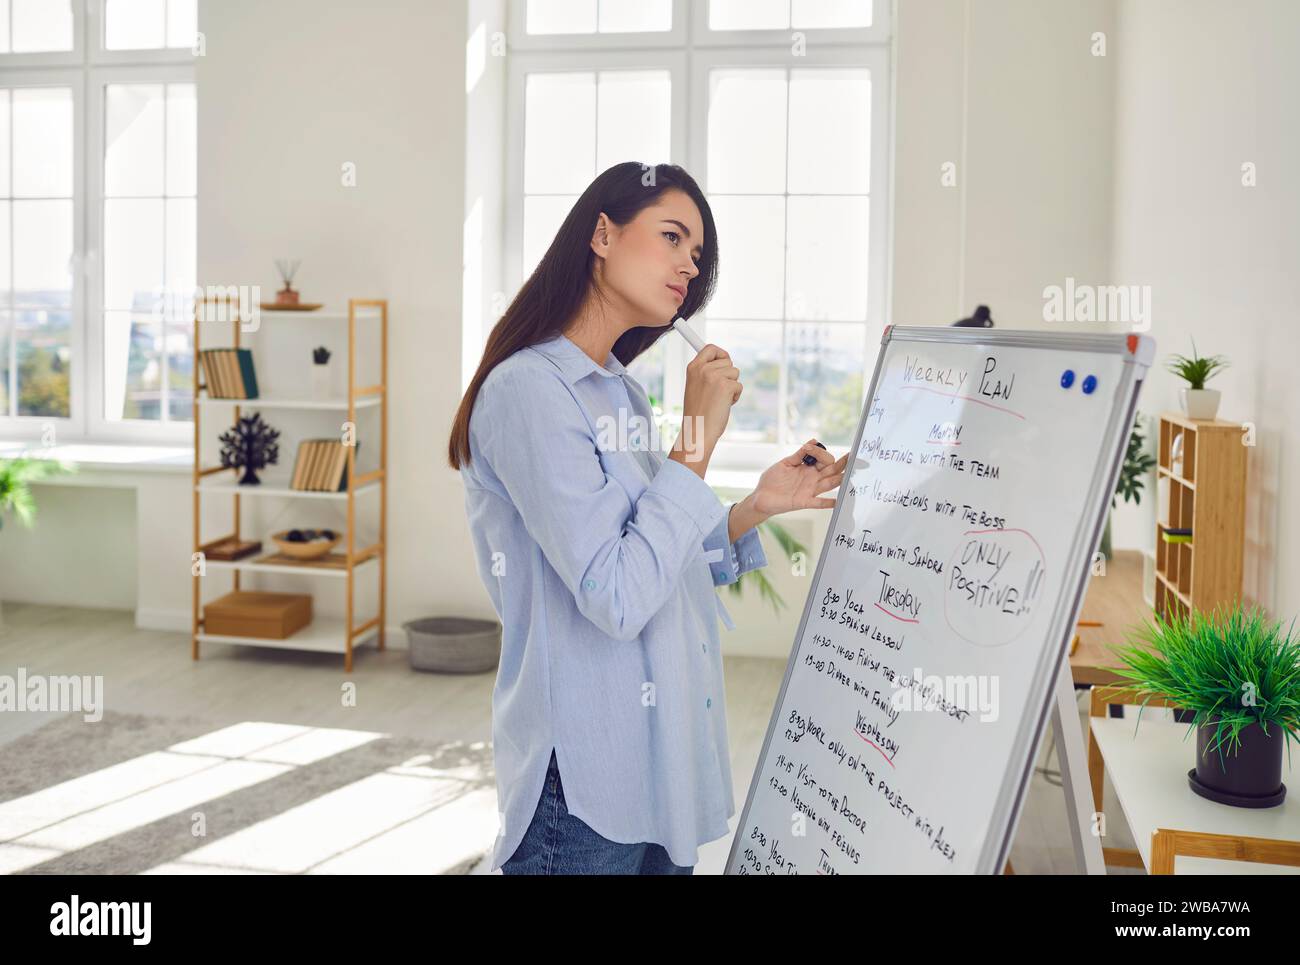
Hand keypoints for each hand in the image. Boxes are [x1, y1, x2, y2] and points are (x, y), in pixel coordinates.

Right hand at [669, 343, 741, 474]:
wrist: (697, 431)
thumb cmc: (697, 413)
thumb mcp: (696, 387)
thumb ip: (706, 373)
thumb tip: (724, 360)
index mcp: (693, 368)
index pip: (710, 348)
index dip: (720, 353)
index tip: (724, 359)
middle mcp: (703, 369)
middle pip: (727, 360)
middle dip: (728, 374)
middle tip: (719, 390)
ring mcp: (714, 377)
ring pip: (735, 372)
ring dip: (732, 386)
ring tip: (719, 399)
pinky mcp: (726, 386)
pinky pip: (739, 386)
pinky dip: (735, 397)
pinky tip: (724, 406)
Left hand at [750, 439, 847, 516]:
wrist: (761, 496)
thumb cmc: (772, 480)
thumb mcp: (785, 464)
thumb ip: (799, 455)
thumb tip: (813, 441)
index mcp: (807, 468)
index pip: (823, 459)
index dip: (820, 452)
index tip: (809, 447)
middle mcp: (812, 478)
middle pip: (832, 470)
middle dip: (842, 463)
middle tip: (853, 458)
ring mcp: (810, 490)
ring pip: (830, 483)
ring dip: (840, 479)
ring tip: (850, 475)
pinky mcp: (804, 501)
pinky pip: (820, 502)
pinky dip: (829, 502)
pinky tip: (838, 502)